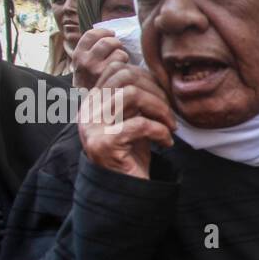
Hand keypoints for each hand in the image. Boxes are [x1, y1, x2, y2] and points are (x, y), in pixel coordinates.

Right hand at [71, 27, 128, 89]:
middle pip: (107, 41)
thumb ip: (92, 52)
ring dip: (123, 55)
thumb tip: (110, 34)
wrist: (90, 112)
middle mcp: (84, 61)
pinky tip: (126, 73)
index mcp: (77, 56)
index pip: (91, 35)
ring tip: (122, 65)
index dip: (104, 32)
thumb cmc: (92, 88)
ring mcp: (96, 69)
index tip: (111, 34)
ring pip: (118, 50)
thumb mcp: (84, 68)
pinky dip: (128, 65)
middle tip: (119, 51)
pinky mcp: (109, 77)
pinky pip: (123, 61)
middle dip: (116, 44)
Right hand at [77, 63, 175, 179]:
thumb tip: (153, 74)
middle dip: (155, 91)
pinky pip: (139, 124)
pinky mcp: (105, 144)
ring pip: (131, 95)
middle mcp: (88, 111)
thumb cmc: (132, 154)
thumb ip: (135, 98)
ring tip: (170, 126)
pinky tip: (166, 143)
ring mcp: (93, 127)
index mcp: (92, 102)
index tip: (162, 95)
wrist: (126, 190)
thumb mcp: (132, 119)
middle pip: (124, 77)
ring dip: (160, 109)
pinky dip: (160, 131)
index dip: (145, 76)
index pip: (116, 69)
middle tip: (169, 112)